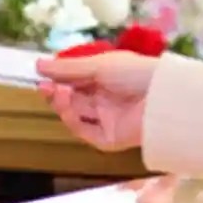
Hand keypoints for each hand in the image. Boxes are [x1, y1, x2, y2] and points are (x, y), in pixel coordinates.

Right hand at [35, 51, 158, 151]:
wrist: (163, 99)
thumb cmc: (135, 73)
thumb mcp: (99, 65)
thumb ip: (68, 68)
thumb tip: (38, 64)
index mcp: (107, 79)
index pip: (77, 80)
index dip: (59, 79)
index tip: (41, 75)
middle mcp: (106, 99)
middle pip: (74, 100)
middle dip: (57, 93)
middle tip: (43, 87)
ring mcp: (108, 120)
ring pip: (76, 115)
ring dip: (63, 105)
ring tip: (58, 92)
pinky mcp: (109, 138)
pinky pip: (85, 132)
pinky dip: (73, 121)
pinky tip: (66, 106)